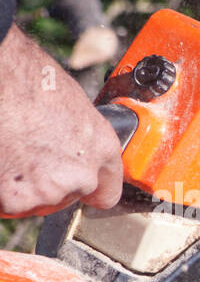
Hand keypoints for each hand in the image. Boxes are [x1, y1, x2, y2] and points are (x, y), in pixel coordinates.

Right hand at [0, 29, 121, 217]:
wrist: (0, 76)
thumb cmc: (27, 79)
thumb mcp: (71, 106)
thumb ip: (77, 138)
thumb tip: (68, 145)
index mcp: (102, 149)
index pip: (106, 192)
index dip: (87, 188)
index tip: (74, 184)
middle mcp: (81, 175)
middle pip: (63, 197)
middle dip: (44, 181)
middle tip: (23, 153)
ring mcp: (48, 190)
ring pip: (32, 202)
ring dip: (17, 186)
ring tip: (8, 151)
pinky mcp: (15, 199)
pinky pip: (5, 205)